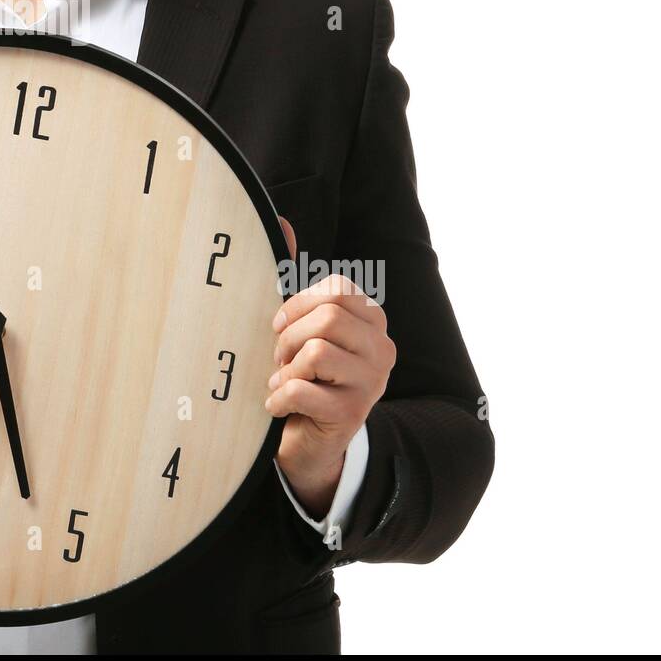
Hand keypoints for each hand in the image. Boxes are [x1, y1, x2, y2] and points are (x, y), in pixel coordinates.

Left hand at [266, 219, 394, 518]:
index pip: (338, 289)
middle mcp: (381, 350)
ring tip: (282, 381)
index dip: (299, 304)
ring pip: (316, 351)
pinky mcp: (351, 415)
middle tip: (280, 358)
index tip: (280, 325)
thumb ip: (290, 276)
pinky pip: (302, 389)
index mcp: (371, 322)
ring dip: (284, 368)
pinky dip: (278, 397)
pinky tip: (279, 405)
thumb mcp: (295, 324)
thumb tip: (280, 221)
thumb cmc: (299, 373)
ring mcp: (372, 383)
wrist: (305, 440)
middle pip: (329, 317)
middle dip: (289, 337)